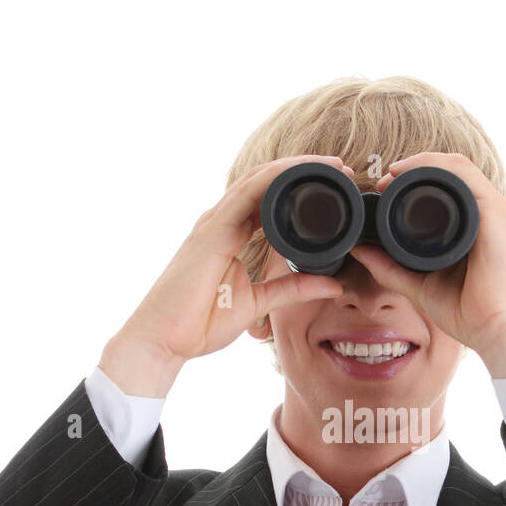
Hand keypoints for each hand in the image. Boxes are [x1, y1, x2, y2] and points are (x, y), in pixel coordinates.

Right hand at [99, 155, 355, 396]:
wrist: (163, 339)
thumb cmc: (199, 323)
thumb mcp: (259, 303)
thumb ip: (293, 289)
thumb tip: (333, 285)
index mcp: (231, 234)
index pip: (269, 199)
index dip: (301, 188)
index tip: (337, 187)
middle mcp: (222, 221)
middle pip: (266, 182)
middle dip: (304, 171)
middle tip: (343, 170)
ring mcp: (214, 222)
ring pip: (258, 179)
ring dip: (295, 168)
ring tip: (331, 166)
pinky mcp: (211, 231)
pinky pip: (245, 194)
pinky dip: (273, 179)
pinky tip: (297, 172)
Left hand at [346, 152, 505, 377]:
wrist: (497, 330)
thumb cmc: (469, 312)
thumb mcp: (418, 285)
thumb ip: (389, 267)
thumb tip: (358, 249)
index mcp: (470, 226)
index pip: (443, 187)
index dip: (411, 180)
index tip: (382, 189)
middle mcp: (483, 213)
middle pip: (448, 171)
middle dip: (413, 167)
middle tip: (383, 180)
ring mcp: (491, 210)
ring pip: (455, 166)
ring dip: (421, 163)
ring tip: (393, 173)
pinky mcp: (495, 212)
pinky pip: (465, 175)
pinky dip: (437, 166)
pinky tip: (413, 172)